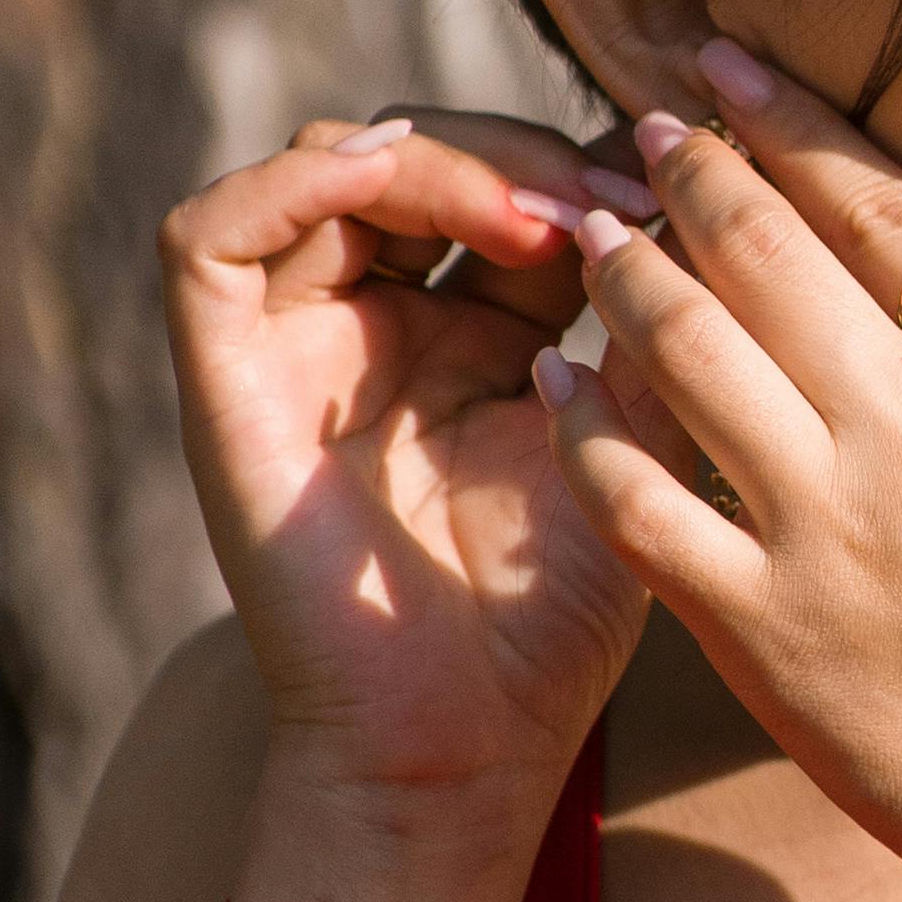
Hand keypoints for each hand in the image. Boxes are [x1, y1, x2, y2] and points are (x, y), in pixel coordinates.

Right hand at [157, 108, 648, 838]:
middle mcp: (376, 328)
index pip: (507, 190)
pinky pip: (211, 234)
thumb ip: (656, 327)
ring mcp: (294, 348)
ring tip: (534, 217)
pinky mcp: (221, 375)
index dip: (577, 165)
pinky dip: (291, 179)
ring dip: (434, 160)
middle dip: (517, 153)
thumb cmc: (548, 629)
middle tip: (605, 199)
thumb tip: (690, 194)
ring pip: (329, 169)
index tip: (665, 191)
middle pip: (420, 158)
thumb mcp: (636, 446)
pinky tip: (383, 178)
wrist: (461, 748)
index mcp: (471, 342)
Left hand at [535, 53, 901, 901]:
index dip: (785, 119)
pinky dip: (584, 427)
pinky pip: (637, 499)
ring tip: (589, 232)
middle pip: (761, 249)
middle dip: (685, 169)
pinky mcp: (761, 625)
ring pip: (682, 348)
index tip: (724, 68)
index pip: (876, 197)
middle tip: (640, 127)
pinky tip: (558, 380)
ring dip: (621, 271)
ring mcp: (827, 526)